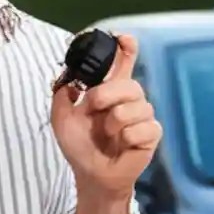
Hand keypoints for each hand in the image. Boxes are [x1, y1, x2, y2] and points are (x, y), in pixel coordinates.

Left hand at [51, 33, 162, 199]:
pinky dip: (127, 138)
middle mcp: (130, 99)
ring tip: (108, 135)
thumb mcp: (61, 118)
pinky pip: (143, 128)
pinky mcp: (152, 134)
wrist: (91, 174)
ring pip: (134, 107)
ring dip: (114, 123)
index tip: (122, 39)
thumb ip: (61, 95)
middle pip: (129, 84)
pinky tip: (122, 146)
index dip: (126, 48)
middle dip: (106, 96)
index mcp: (110, 90)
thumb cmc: (80, 146)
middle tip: (93, 111)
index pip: (124, 61)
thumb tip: (70, 78)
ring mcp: (143, 116)